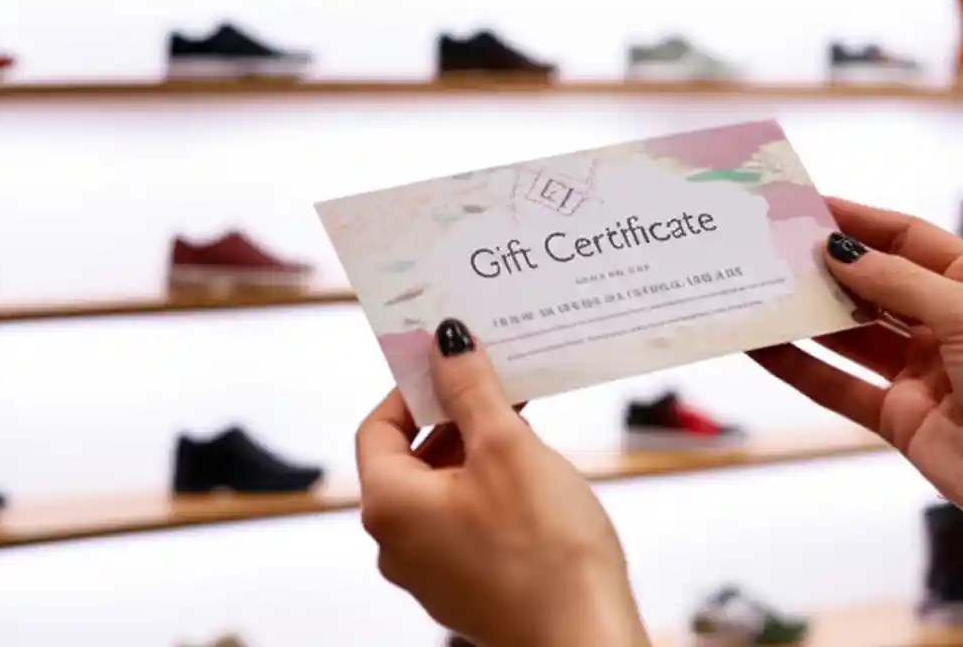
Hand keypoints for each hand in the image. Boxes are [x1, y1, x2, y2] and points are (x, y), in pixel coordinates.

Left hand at [356, 319, 650, 646]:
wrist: (585, 640)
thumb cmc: (544, 553)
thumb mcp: (506, 448)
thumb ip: (470, 389)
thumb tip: (446, 344)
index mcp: (389, 506)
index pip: (377, 427)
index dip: (412, 388)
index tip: (448, 361)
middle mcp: (398, 544)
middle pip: (410, 458)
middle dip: (453, 417)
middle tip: (494, 383)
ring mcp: (431, 571)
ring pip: (441, 491)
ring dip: (475, 451)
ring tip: (522, 426)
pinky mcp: (467, 585)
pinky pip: (463, 521)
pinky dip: (488, 489)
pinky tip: (532, 476)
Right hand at [750, 198, 962, 611]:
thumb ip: (900, 283)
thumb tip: (841, 252)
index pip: (907, 239)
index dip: (859, 221)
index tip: (807, 208)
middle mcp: (947, 323)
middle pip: (873, 284)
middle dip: (825, 268)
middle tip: (773, 250)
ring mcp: (919, 371)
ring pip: (850, 334)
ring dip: (808, 316)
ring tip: (761, 294)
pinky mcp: (898, 415)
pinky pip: (837, 384)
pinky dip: (800, 366)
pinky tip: (766, 348)